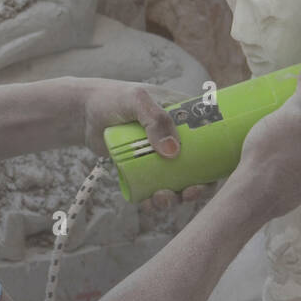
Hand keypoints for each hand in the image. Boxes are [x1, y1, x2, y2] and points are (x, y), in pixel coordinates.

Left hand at [79, 79, 209, 210]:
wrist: (83, 112)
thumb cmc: (112, 99)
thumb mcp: (137, 101)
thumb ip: (155, 119)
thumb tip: (172, 152)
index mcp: (184, 117)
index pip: (212, 140)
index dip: (217, 162)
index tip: (210, 178)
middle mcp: (176, 138)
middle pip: (197, 168)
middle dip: (195, 188)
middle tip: (186, 195)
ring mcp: (159, 155)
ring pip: (175, 182)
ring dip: (173, 197)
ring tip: (160, 199)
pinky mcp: (141, 168)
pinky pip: (153, 187)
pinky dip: (153, 199)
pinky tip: (147, 202)